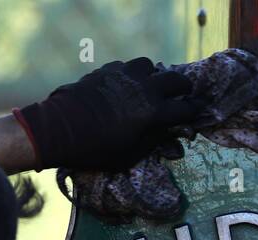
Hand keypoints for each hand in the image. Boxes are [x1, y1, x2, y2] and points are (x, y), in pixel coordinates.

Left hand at [16, 57, 203, 171]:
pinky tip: (125, 85)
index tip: (197, 114)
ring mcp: (126, 75)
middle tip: (182, 94)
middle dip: (182, 87)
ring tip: (149, 86)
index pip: (186, 109)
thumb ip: (154, 142)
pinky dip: (131, 74)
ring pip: (149, 65)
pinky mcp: (107, 70)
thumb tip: (172, 136)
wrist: (60, 129)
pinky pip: (127, 66)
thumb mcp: (130, 155)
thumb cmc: (97, 150)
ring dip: (153, 75)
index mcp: (154, 113)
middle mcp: (145, 89)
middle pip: (175, 79)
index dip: (194, 112)